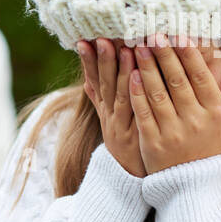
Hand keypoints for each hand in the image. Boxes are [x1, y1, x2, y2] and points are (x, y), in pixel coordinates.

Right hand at [76, 38, 144, 177]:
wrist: (133, 183)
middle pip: (104, 84)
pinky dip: (134, 93)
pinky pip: (136, 109)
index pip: (94, 82)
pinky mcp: (137, 135)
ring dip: (119, 69)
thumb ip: (102, 102)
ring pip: (119, 94)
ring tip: (122, 46)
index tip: (83, 41)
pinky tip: (137, 76)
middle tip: (101, 38)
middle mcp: (110, 117)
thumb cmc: (128, 148)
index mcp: (105, 111)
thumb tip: (88, 81)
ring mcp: (122, 126)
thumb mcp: (110, 124)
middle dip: (102, 60)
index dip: (88, 62)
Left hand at [128, 34, 220, 173]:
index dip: (189, 55)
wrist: (190, 184)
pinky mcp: (152, 142)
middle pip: (177, 81)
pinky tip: (130, 75)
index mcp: (216, 113)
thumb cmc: (210, 146)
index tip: (179, 34)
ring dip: (147, 68)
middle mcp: (195, 121)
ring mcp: (173, 132)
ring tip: (138, 47)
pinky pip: (143, 113)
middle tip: (154, 33)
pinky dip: (137, 93)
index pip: (201, 77)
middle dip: (165, 55)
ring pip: (158, 94)